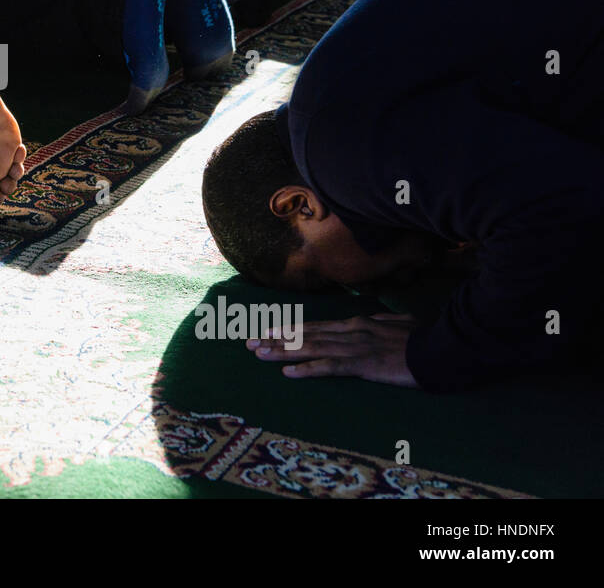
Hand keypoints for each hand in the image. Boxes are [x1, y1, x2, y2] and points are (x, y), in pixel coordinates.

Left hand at [245, 314, 419, 387]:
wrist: (441, 349)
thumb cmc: (423, 338)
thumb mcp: (399, 324)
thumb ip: (382, 320)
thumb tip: (373, 317)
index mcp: (356, 324)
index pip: (315, 327)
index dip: (289, 330)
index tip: (266, 331)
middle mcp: (349, 332)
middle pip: (305, 336)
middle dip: (275, 340)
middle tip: (248, 343)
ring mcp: (354, 347)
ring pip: (310, 349)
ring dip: (282, 352)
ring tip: (258, 354)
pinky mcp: (363, 364)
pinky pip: (329, 367)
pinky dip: (307, 369)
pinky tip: (288, 372)